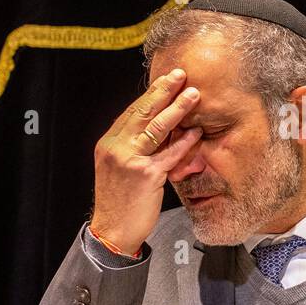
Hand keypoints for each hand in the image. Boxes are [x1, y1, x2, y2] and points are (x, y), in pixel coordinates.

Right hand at [90, 67, 201, 252]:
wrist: (113, 231)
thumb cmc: (120, 201)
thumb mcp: (119, 168)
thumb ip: (134, 147)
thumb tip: (158, 127)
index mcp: (109, 143)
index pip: (132, 112)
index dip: (151, 94)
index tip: (166, 80)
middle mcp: (116, 148)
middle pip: (142, 112)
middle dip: (163, 91)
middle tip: (180, 74)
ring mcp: (130, 160)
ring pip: (156, 128)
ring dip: (177, 108)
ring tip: (193, 94)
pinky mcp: (146, 175)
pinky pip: (169, 154)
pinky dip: (184, 141)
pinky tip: (196, 130)